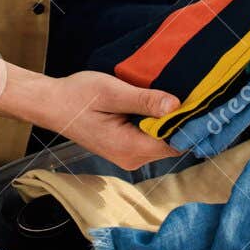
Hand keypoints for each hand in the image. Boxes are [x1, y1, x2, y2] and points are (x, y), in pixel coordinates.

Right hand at [39, 71, 182, 168]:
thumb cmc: (77, 96)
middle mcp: (131, 158)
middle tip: (187, 93)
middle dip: (179, 122)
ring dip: (167, 122)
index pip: (174, 144)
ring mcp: (128, 156)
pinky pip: (150, 139)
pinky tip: (154, 105)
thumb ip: (144, 100)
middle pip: (171, 145)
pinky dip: (156, 124)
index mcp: (128, 147)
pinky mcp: (125, 149)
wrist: (52, 104)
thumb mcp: (112, 92)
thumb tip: (175, 106)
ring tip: (169, 95)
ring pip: (162, 142)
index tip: (197, 102)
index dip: (188, 125)